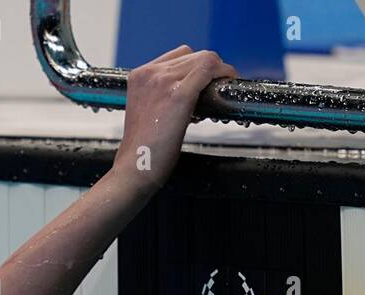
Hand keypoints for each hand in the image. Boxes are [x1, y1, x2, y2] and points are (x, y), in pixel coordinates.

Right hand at [111, 46, 237, 193]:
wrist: (134, 168)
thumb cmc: (143, 151)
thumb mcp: (146, 114)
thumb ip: (161, 98)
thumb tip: (190, 96)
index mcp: (139, 76)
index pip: (178, 56)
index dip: (197, 65)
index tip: (208, 80)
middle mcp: (150, 73)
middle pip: (192, 55)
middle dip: (211, 68)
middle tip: (222, 85)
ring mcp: (163, 81)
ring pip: (204, 59)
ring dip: (220, 71)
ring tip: (226, 87)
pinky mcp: (178, 95)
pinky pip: (208, 70)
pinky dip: (223, 73)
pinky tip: (229, 83)